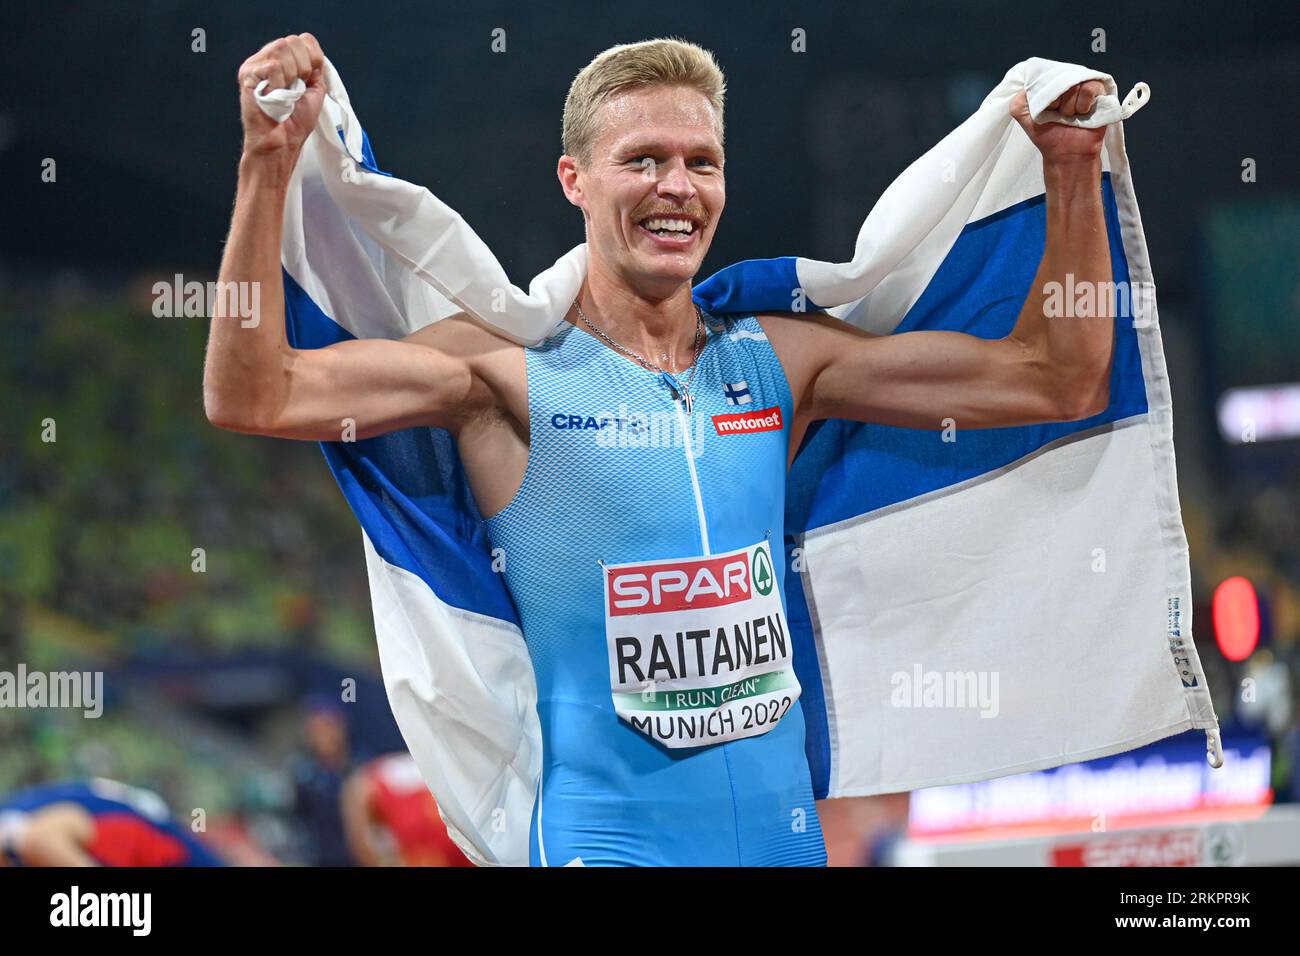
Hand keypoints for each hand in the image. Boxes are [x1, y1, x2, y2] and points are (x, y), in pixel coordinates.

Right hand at [237, 33, 326, 158]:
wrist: (282, 144)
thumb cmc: (295, 123)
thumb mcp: (314, 92)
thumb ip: (316, 71)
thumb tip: (316, 56)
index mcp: (285, 61)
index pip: (303, 39)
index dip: (313, 56)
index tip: (311, 78)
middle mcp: (268, 58)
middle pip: (293, 41)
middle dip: (303, 67)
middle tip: (296, 89)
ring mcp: (255, 65)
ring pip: (282, 48)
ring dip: (291, 75)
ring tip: (284, 93)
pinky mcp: (247, 74)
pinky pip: (272, 66)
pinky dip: (279, 84)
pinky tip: (273, 96)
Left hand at [1009, 80, 1106, 166]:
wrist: (1066, 153)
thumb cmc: (1048, 135)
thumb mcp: (1023, 117)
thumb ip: (1019, 99)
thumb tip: (1027, 83)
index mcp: (1050, 85)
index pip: (1046, 75)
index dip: (1044, 95)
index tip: (1046, 110)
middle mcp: (1066, 82)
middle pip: (1060, 80)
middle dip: (1056, 103)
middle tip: (1059, 115)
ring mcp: (1083, 84)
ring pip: (1074, 85)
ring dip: (1070, 107)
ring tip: (1071, 117)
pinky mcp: (1099, 90)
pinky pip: (1089, 89)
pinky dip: (1083, 105)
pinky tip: (1083, 114)